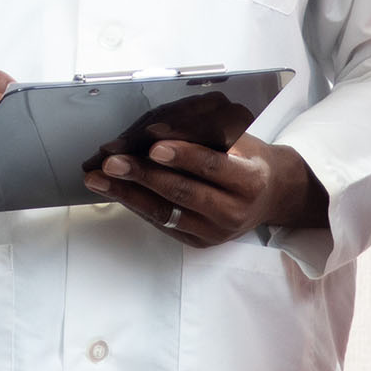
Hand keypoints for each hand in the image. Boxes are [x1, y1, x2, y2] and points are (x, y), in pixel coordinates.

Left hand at [83, 129, 326, 247]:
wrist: (271, 197)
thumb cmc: (250, 161)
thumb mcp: (241, 142)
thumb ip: (207, 138)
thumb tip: (158, 128)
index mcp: (250, 180)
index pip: (212, 167)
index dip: (182, 156)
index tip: (153, 147)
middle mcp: (234, 211)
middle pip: (182, 193)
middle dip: (142, 176)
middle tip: (112, 162)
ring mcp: (215, 232)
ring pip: (166, 213)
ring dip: (128, 194)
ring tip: (99, 178)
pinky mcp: (199, 242)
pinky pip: (163, 224)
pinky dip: (137, 205)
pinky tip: (116, 190)